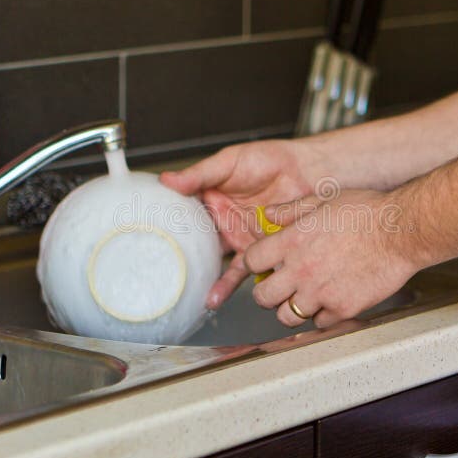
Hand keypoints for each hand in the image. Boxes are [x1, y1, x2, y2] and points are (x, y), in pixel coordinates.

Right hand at [160, 139, 325, 307]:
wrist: (306, 172)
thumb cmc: (268, 159)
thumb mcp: (228, 162)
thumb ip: (199, 174)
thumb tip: (167, 179)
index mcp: (209, 199)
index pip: (182, 216)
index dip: (167, 228)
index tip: (150, 242)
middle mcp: (221, 221)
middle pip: (196, 244)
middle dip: (181, 261)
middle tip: (165, 276)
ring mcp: (238, 237)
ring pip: (216, 262)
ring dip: (204, 279)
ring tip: (191, 294)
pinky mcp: (257, 250)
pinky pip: (242, 270)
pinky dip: (229, 285)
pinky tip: (217, 297)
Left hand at [244, 190, 418, 327]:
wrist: (400, 231)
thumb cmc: (366, 212)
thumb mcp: (323, 200)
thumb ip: (292, 210)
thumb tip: (269, 215)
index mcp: (291, 242)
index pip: (251, 261)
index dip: (253, 264)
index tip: (259, 265)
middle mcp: (300, 270)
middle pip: (262, 297)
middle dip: (267, 293)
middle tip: (278, 288)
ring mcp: (320, 292)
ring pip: (287, 316)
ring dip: (291, 308)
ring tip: (303, 298)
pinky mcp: (342, 308)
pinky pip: (319, 323)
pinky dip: (322, 315)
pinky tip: (330, 300)